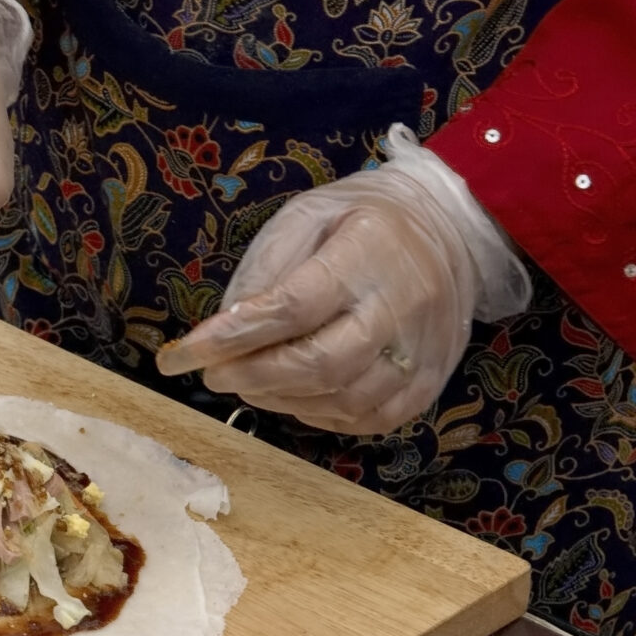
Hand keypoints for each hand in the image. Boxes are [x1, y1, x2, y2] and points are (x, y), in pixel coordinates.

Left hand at [155, 126, 529, 435]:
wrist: (453, 230)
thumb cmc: (364, 221)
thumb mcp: (307, 216)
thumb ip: (265, 268)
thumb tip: (223, 327)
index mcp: (367, 255)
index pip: (291, 307)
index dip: (230, 338)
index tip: (181, 355)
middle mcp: (400, 308)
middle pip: (318, 364)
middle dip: (252, 377)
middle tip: (215, 375)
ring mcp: (419, 352)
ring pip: (340, 399)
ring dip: (279, 400)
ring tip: (249, 383)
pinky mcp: (428, 384)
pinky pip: (366, 419)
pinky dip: (317, 416)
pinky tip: (293, 396)